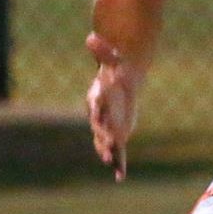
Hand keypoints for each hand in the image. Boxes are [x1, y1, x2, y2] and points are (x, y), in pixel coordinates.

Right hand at [84, 32, 138, 179]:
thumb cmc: (116, 68)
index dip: (98, 113)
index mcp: (97, 97)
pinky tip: (120, 177)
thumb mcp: (113, 58)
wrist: (121, 81)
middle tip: (107, 149)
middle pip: (100, 128)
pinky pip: (117, 150)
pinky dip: (118, 163)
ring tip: (111, 163)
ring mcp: (107, 126)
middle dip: (103, 138)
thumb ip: (103, 51)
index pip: (96, 105)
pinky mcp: (116, 134)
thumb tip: (91, 36)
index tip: (99, 119)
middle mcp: (99, 115)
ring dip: (108, 153)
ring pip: (105, 142)